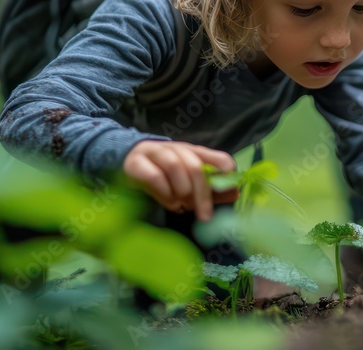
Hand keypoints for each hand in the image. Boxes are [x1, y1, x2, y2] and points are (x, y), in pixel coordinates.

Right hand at [122, 140, 237, 221]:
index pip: (219, 157)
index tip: (230, 191)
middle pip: (196, 166)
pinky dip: (164, 193)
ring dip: (183, 191)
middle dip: (203, 194)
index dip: (227, 173)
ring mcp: (155, 152)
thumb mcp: (190, 181)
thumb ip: (211, 189)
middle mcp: (177, 148)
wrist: (128, 163)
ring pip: (175, 166)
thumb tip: (235, 193)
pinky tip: (170, 204)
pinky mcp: (136, 163)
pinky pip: (154, 176)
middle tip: (203, 215)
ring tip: (183, 206)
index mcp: (195, 152)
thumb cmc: (165, 175)